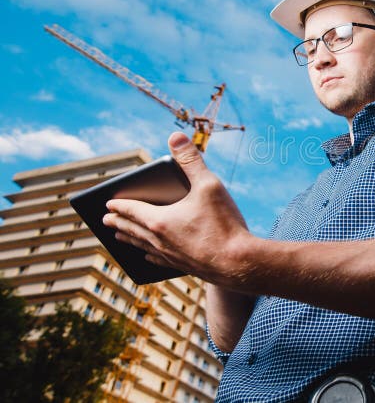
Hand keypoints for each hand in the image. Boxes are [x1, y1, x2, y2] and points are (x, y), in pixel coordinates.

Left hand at [103, 132, 251, 285]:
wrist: (239, 263)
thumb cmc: (224, 224)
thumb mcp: (209, 185)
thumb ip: (191, 160)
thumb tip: (175, 137)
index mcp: (160, 220)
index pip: (132, 210)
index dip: (119, 205)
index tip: (107, 204)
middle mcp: (159, 240)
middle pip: (132, 229)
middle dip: (118, 223)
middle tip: (106, 221)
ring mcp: (169, 256)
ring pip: (141, 246)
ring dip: (128, 239)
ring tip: (120, 237)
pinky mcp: (182, 266)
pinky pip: (157, 260)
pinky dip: (146, 255)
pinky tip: (148, 256)